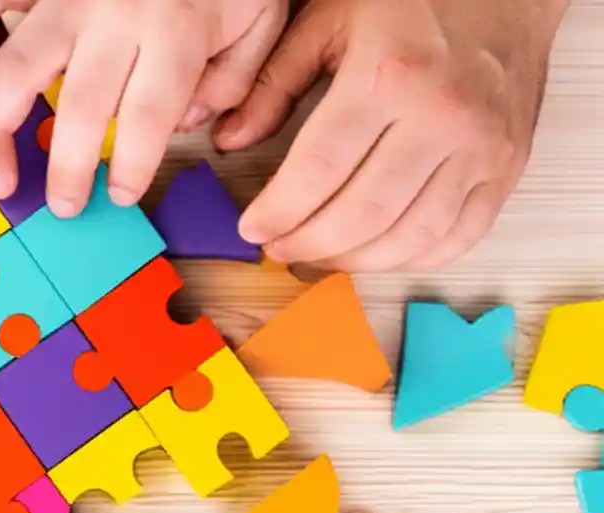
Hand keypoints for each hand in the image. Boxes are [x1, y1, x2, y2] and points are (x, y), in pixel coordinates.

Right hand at [0, 0, 286, 215]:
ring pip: (16, 69)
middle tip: (63, 204)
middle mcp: (116, 14)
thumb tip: (189, 123)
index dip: (129, 166)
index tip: (119, 193)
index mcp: (176, 28)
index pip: (148, 115)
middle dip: (65, 169)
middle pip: (79, 106)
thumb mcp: (259, 15)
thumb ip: (236, 76)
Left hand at [216, 0, 568, 270]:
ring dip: (354, 261)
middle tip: (277, 248)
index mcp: (389, 76)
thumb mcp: (328, 21)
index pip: (319, 171)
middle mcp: (442, 117)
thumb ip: (274, 84)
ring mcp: (482, 147)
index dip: (278, 212)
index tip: (252, 228)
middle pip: (362, 215)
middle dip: (308, 244)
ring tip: (318, 255)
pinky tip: (376, 253)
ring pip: (410, 237)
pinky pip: (460, 237)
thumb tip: (230, 140)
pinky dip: (412, 258)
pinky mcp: (508, 166)